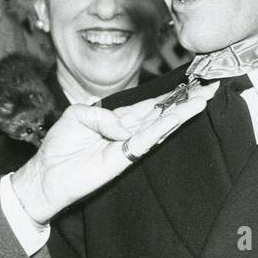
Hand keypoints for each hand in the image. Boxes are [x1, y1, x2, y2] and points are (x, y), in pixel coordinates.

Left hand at [10, 83, 216, 223]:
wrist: (47, 174)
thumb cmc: (59, 146)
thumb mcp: (76, 116)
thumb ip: (100, 114)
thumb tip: (122, 127)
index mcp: (118, 118)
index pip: (149, 105)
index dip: (169, 95)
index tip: (191, 83)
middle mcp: (128, 131)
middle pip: (162, 113)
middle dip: (186, 100)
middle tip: (210, 88)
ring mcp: (129, 145)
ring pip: (161, 125)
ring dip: (183, 111)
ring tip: (204, 98)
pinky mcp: (125, 158)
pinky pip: (148, 139)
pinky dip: (165, 126)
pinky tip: (181, 115)